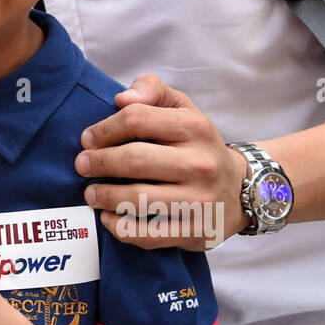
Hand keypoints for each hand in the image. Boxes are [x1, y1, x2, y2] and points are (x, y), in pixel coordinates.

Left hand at [76, 74, 249, 250]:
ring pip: (138, 198)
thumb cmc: (198, 146)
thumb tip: (122, 97)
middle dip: (99, 162)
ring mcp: (199, 201)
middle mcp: (200, 164)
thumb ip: (153, 91)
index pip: (137, 119)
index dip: (104, 129)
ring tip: (91, 193)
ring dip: (104, 196)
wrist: (242, 190)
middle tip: (82, 166)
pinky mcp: (194, 232)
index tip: (87, 139)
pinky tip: (108, 217)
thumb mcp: (183, 109)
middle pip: (134, 159)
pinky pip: (146, 234)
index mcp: (195, 127)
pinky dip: (119, 226)